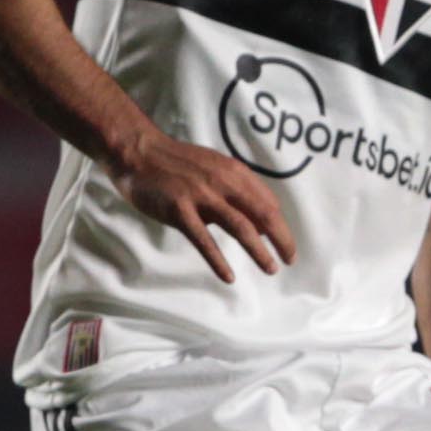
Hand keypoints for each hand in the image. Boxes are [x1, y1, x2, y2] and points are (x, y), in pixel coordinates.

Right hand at [109, 132, 295, 283]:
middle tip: (289, 259)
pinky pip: (204, 240)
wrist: (140, 153)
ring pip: (240, 227)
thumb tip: (261, 220)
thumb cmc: (178, 162)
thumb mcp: (215, 167)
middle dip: (281, 239)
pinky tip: (229, 276)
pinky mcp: (179, 211)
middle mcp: (223, 182)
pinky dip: (219, 261)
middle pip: (263, 213)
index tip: (285, 243)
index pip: (267, 201)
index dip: (280, 224)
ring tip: (271, 268)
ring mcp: (201, 196)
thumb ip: (237, 189)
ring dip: (259, 251)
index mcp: (234, 172)